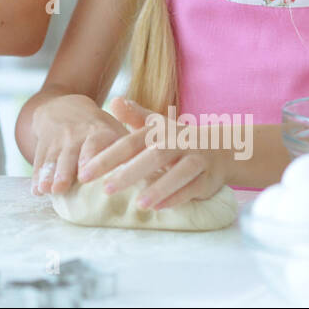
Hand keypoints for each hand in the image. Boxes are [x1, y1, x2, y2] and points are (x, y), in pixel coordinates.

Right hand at [29, 93, 127, 195]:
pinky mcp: (43, 146)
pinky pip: (39, 161)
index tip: (88, 174)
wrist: (64, 107)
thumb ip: (135, 150)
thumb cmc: (99, 128)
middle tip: (62, 188)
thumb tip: (164, 172)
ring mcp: (58, 140)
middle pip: (70, 153)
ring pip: (52, 159)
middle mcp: (77, 135)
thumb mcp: (116, 130)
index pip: (96, 143)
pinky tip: (36, 191)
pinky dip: (37, 176)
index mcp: (100, 131)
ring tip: (47, 190)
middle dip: (65, 170)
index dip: (92, 158)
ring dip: (49, 175)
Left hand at [78, 98, 226, 209]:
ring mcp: (196, 160)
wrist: (223, 149)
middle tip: (106, 189)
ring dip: (159, 188)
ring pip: (179, 173)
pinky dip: (177, 197)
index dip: (107, 157)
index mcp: (160, 132)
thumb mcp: (158, 126)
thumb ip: (135, 116)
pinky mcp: (209, 178)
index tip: (85, 173)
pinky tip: (160, 208)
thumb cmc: (178, 139)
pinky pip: (194, 188)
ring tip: (138, 204)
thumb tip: (115, 100)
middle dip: (130, 172)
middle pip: (154, 156)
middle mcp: (178, 143)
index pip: (130, 143)